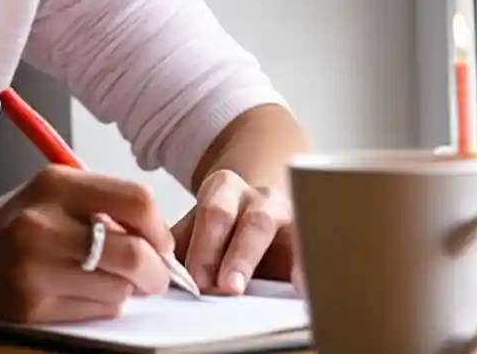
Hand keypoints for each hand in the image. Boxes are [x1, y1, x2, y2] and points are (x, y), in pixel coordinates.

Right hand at [0, 165, 174, 322]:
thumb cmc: (17, 223)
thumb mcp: (55, 192)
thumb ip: (106, 203)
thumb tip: (160, 239)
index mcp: (54, 184)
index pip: (136, 201)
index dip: (159, 227)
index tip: (159, 240)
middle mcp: (42, 224)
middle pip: (134, 253)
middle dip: (156, 271)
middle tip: (154, 274)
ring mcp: (34, 269)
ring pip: (119, 289)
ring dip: (125, 288)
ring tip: (102, 278)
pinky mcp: (31, 308)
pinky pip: (97, 310)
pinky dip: (103, 303)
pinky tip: (80, 290)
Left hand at [171, 169, 301, 295]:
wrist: (259, 215)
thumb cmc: (221, 231)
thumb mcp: (196, 230)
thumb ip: (180, 250)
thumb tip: (162, 278)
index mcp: (223, 189)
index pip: (214, 213)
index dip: (206, 247)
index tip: (198, 280)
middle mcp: (260, 198)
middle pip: (253, 222)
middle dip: (240, 256)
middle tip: (228, 287)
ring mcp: (292, 214)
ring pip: (294, 231)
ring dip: (290, 262)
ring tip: (289, 287)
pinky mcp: (311, 235)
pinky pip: (314, 250)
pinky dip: (310, 268)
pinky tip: (307, 287)